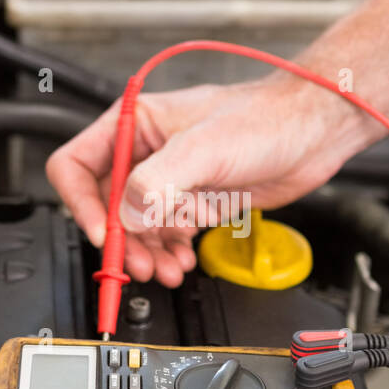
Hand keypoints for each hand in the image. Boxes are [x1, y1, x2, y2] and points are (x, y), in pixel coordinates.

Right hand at [46, 74, 347, 286]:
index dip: (83, 204)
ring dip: (147, 253)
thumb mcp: (204, 147)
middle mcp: (146, 153)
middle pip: (105, 205)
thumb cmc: (266, 120)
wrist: (312, 134)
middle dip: (121, 240)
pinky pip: (165, 236)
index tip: (105, 234)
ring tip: (166, 268)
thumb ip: (159, 182)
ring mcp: (170, 180)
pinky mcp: (193, 202)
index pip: (77, 166)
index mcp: (134, 125)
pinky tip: (182, 259)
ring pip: (136, 227)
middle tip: (139, 265)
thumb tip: (127, 215)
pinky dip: (170, 252)